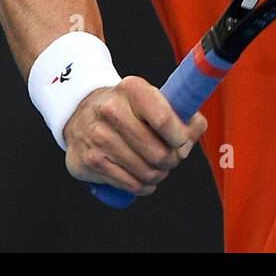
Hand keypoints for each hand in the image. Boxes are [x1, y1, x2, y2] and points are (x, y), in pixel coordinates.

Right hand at [64, 76, 207, 197]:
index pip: (164, 119)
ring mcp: (98, 137)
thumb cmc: (127, 110)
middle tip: (171, 156)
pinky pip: (131, 185)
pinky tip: (143, 177)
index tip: (183, 141)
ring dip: (159, 174)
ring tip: (157, 166)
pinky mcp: (90, 161)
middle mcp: (111, 110)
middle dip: (172, 160)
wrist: (82, 116)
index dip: (181, 137)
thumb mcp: (152, 99)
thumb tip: (193, 131)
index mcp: (132, 89)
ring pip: (147, 172)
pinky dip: (144, 186)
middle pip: (158, 152)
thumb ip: (181, 112)